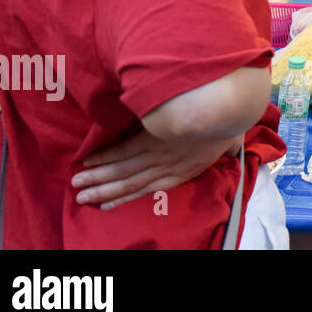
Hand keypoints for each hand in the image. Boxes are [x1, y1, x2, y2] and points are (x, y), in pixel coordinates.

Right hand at [71, 130, 241, 210]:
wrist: (222, 107)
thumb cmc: (233, 118)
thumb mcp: (233, 139)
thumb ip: (228, 147)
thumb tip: (231, 148)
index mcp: (188, 168)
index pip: (152, 187)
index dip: (128, 197)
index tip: (107, 204)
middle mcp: (168, 165)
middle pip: (131, 181)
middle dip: (104, 191)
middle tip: (81, 198)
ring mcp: (158, 151)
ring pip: (123, 168)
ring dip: (98, 177)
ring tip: (77, 184)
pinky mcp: (151, 135)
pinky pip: (124, 150)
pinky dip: (106, 156)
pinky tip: (90, 161)